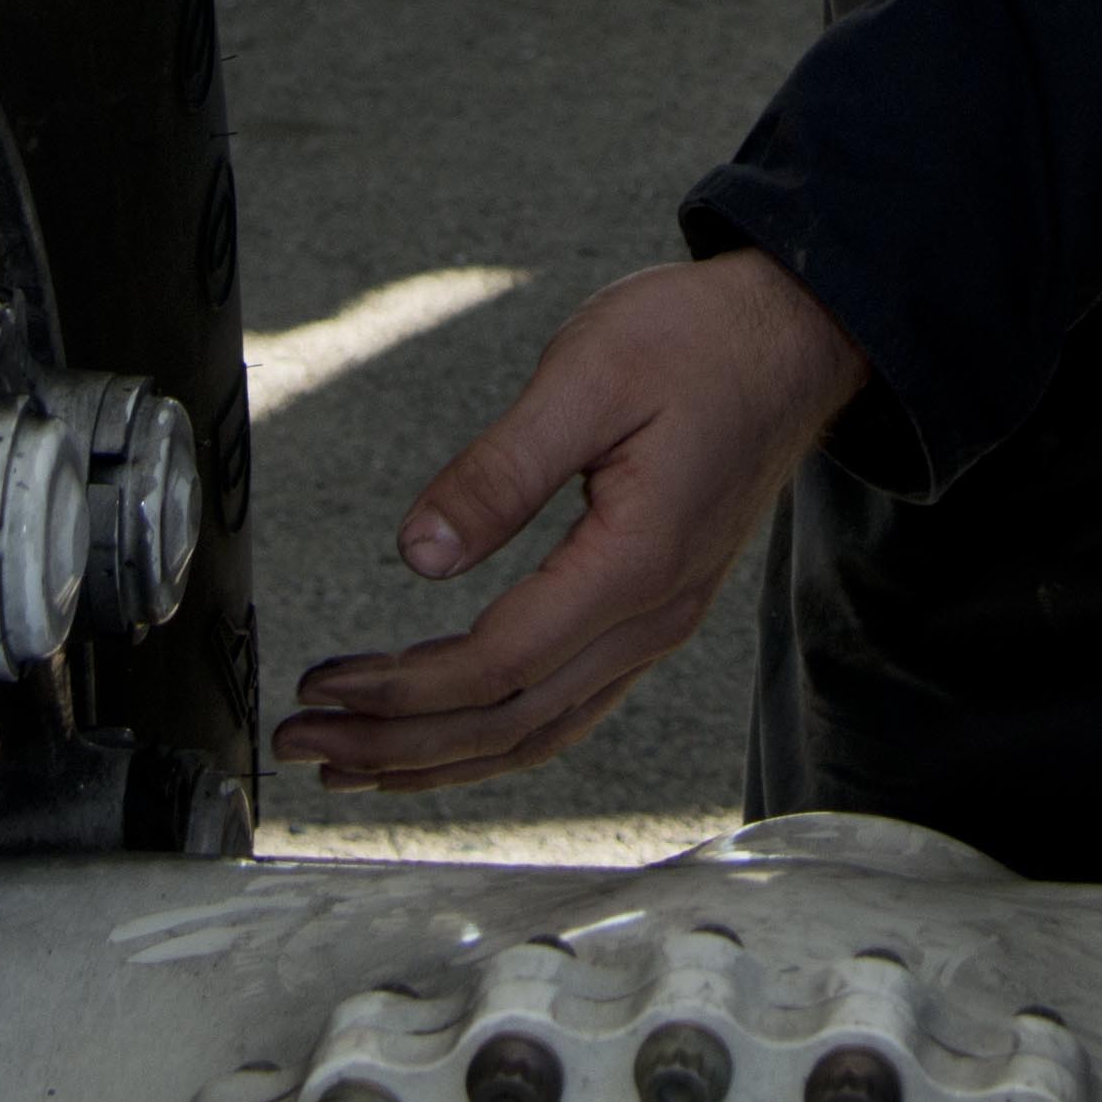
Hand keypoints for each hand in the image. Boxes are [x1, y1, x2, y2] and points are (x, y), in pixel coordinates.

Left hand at [274, 250, 870, 792]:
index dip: (403, 688)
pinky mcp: (652, 613)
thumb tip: (419, 553)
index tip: (326, 686)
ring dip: (440, 756)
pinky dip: (493, 734)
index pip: (499, 664)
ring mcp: (658, 625)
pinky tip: (443, 734)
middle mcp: (653, 619)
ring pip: (539, 732)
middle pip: (511, 724)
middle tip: (306, 746)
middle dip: (399, 746)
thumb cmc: (698, 342)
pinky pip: (565, 705)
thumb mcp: (588, 374)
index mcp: (635, 564)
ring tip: (352, 762)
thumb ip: (500, 471)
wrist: (796, 339)